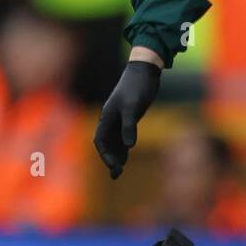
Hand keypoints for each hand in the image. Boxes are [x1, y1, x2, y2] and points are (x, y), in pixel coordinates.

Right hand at [93, 60, 161, 178]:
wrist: (145, 71)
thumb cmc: (137, 86)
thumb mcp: (133, 106)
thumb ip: (129, 125)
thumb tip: (129, 146)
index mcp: (107, 117)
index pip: (101, 140)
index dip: (105, 155)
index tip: (113, 166)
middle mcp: (111, 119)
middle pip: (106, 144)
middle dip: (109, 159)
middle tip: (116, 174)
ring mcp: (120, 118)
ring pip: (114, 141)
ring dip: (115, 155)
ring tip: (119, 172)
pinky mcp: (129, 116)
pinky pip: (122, 136)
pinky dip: (123, 147)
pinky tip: (126, 156)